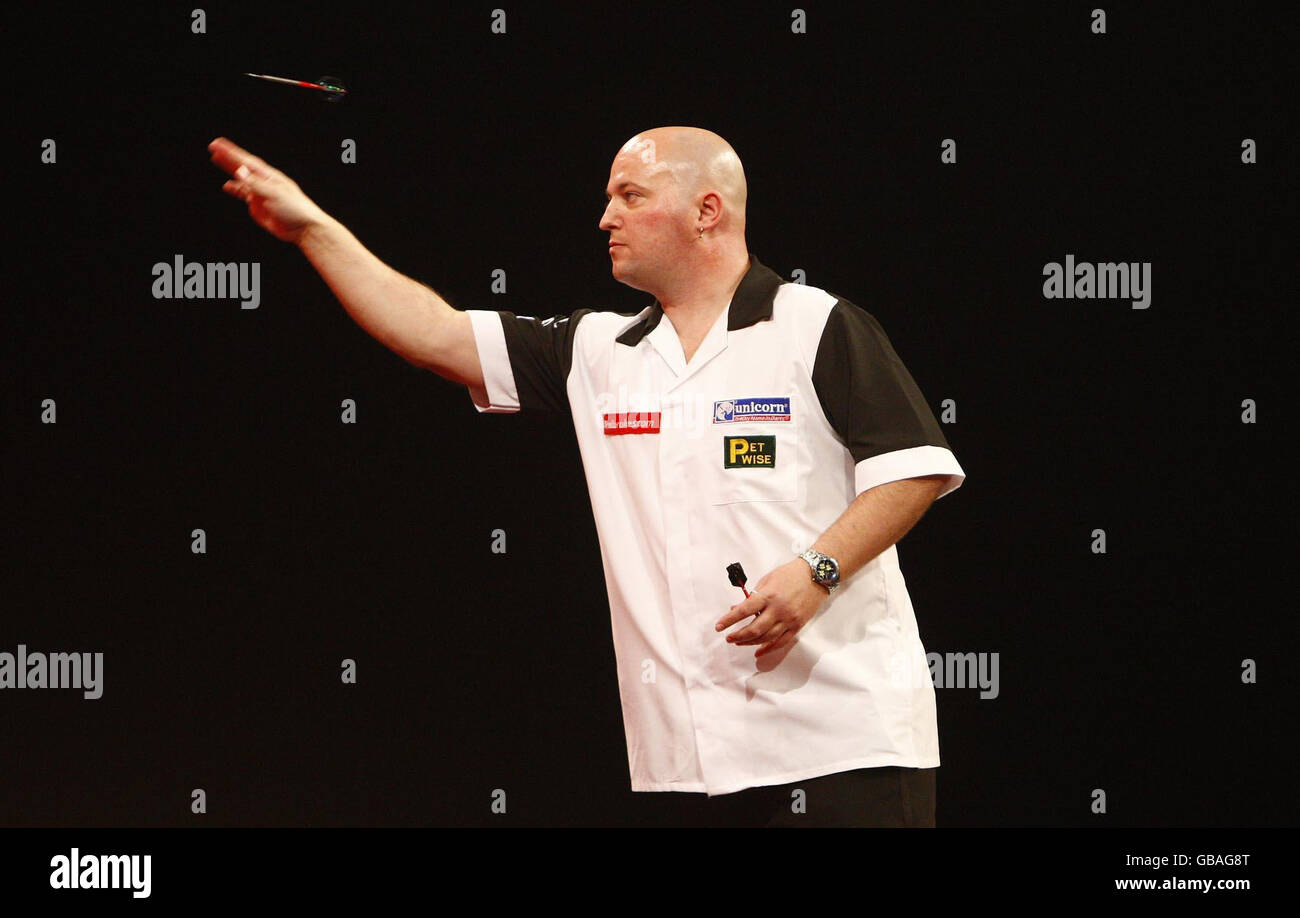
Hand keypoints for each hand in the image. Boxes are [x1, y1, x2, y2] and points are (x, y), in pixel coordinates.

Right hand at [208, 137, 330, 244]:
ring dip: (230, 170)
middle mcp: (263, 182)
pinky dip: (235, 189)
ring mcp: (260, 193)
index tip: (217, 144)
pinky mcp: (259, 206)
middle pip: (242, 166)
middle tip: (213, 146)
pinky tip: (227, 186)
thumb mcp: (273, 194)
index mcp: (269, 176)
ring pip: (241, 179)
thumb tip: (239, 170)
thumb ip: (254, 183)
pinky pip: (244, 194)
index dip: (230, 152)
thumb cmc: (294, 208)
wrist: (304, 228)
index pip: (246, 161)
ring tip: (216, 159)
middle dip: (228, 157)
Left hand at [714, 559, 829, 657]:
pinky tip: (758, 651)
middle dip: (738, 635)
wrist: (816, 576)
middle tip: (729, 637)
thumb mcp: (768, 580)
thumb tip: (737, 608)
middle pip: (755, 629)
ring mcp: (789, 619)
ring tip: (739, 642)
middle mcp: (778, 609)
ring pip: (766, 638)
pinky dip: (768, 648)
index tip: (719, 626)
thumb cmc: (790, 574)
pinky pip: (781, 642)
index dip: (729, 620)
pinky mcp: (797, 625)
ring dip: (750, 642)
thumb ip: (753, 596)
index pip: (744, 611)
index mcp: (769, 595)